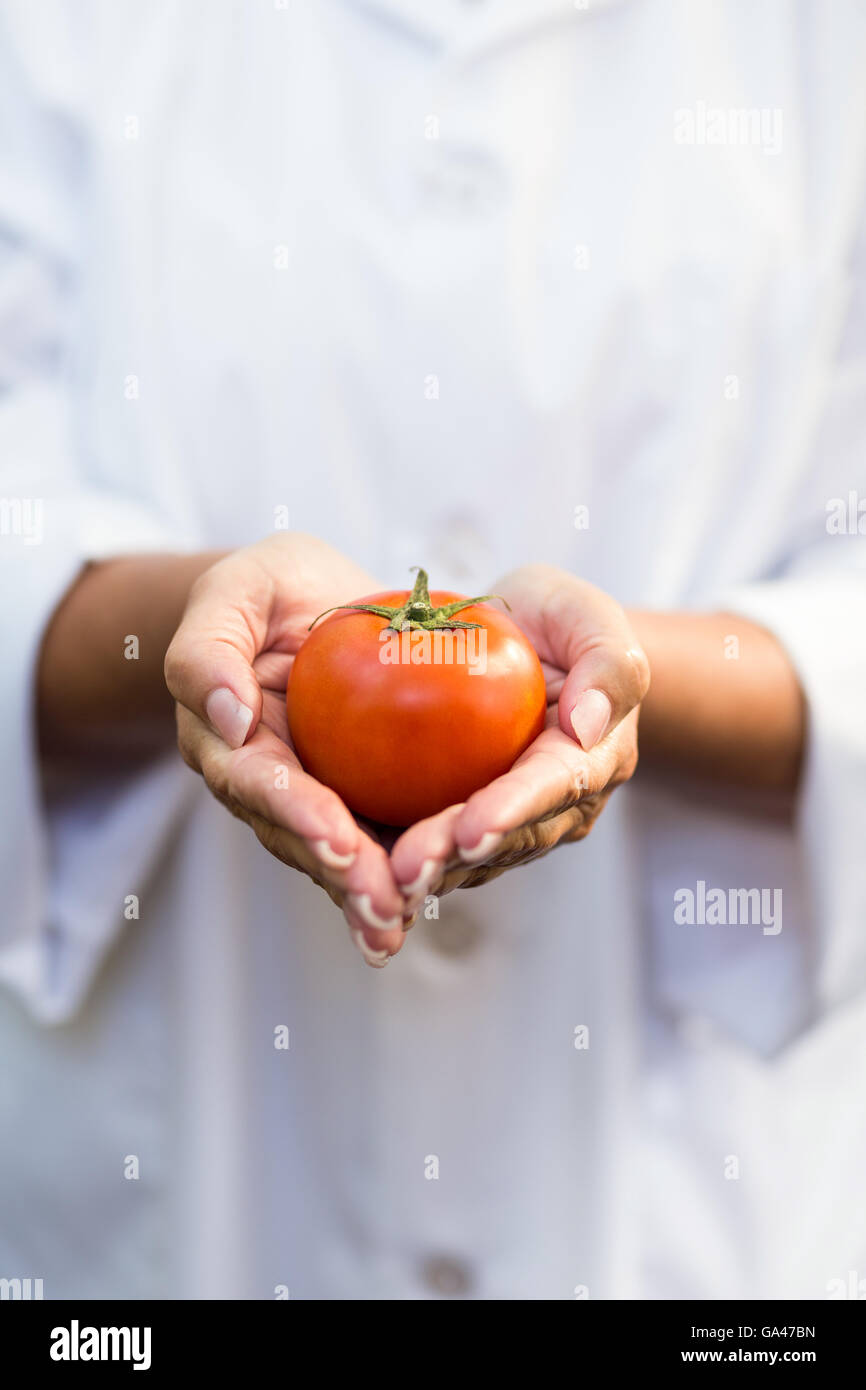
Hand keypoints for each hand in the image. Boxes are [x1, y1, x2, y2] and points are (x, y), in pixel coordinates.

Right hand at [164, 533, 411, 965]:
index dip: (296, 811)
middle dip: (339, 875)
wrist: (306, 602)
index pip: (259, 781)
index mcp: (224, 738)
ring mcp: (307, 798)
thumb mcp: (233, 591)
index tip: (336, 838)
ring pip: (333, 855)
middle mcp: (262, 781)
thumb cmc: (265, 591)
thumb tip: (229, 720)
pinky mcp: (353, 801)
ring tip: (394, 926)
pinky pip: (375, 841)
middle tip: (381, 905)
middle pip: (296, 836)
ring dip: (364, 895)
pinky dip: (396, 876)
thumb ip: (208, 650)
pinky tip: (421, 908)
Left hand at [389, 565, 649, 911]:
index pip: (554, 787)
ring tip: (380, 882)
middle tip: (408, 869)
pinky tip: (356, 870)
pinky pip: (434, 847)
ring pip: (469, 857)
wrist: (524, 641)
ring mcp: (513, 822)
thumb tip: (586, 725)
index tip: (473, 830)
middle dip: (456, 857)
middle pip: (506, 838)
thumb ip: (607, 664)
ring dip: (427, 871)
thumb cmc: (559, 621)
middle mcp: (557, 805)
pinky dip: (397, 861)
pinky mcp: (466, 824)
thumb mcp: (588, 616)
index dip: (513, 811)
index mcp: (595, 758)